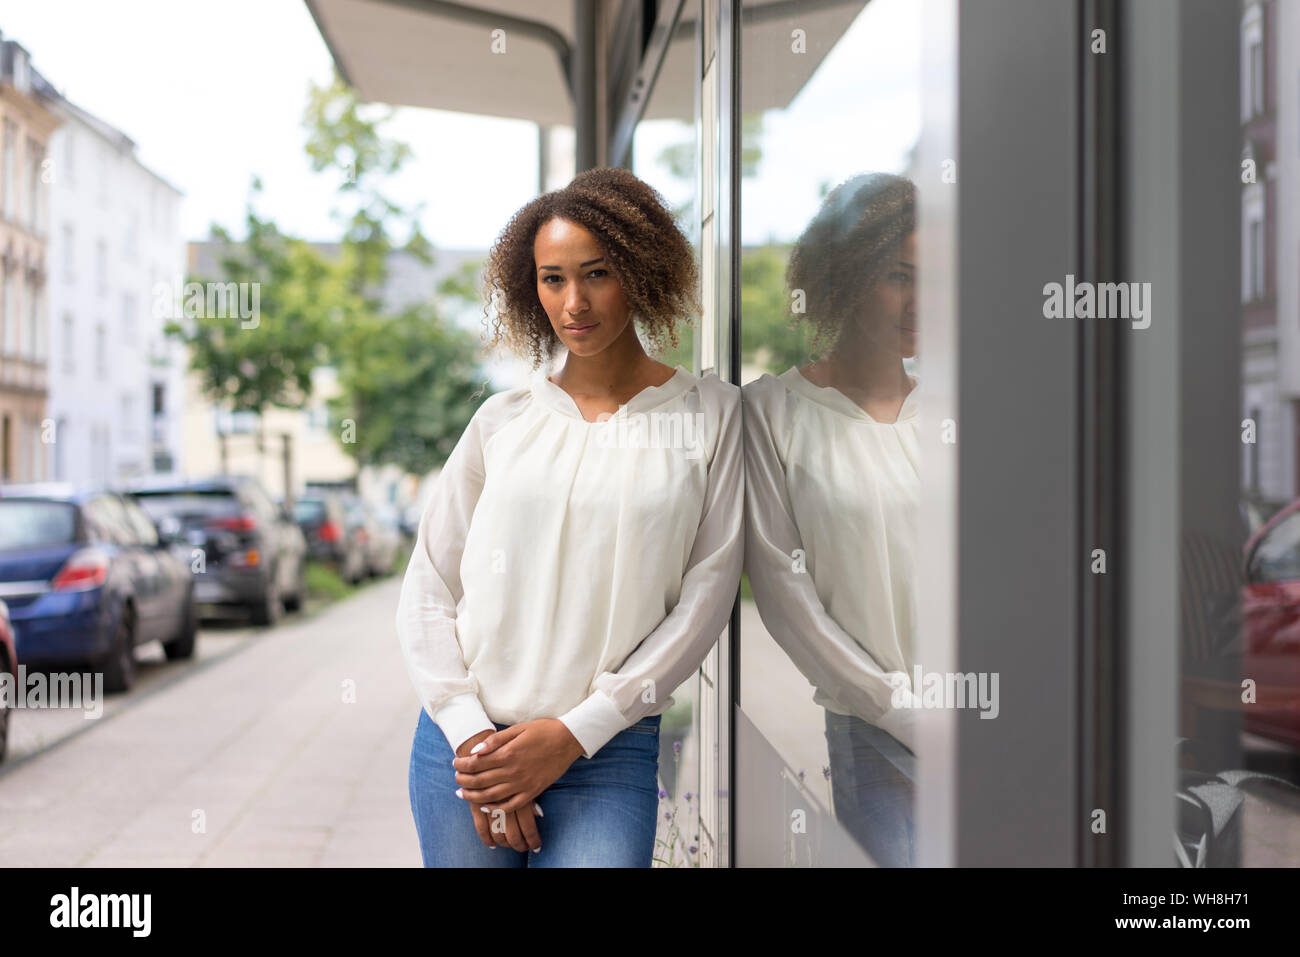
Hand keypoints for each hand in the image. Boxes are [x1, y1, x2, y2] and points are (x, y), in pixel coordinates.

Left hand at [453, 718, 584, 814]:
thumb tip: (475, 751)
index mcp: (508, 754)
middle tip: (456, 778)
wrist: (568, 740)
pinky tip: (485, 806)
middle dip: (463, 780)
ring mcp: (523, 784)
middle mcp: (513, 771)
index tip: (455, 763)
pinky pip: (511, 805)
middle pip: (480, 781)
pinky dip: (496, 808)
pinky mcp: (532, 792)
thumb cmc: (543, 731)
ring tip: (462, 794)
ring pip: (491, 796)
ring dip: (474, 796)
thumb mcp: (518, 729)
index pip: (477, 764)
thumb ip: (496, 740)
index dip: (463, 764)